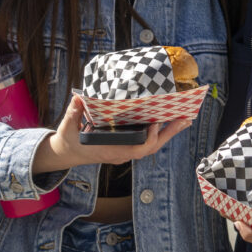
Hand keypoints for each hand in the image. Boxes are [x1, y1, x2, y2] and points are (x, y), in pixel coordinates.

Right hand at [31, 94, 194, 173]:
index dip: (148, 139)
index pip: (135, 151)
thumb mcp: (68, 127)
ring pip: (151, 146)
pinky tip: (167, 121)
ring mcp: (124, 151)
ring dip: (168, 133)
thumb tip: (78, 98)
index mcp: (109, 151)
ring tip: (183, 118)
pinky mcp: (125, 146)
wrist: (67, 153)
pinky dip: (158, 132)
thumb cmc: (69, 141)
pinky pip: (146, 142)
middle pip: (150, 148)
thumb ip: (73, 113)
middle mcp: (121, 153)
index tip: (156, 123)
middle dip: (168, 134)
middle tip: (184, 119)